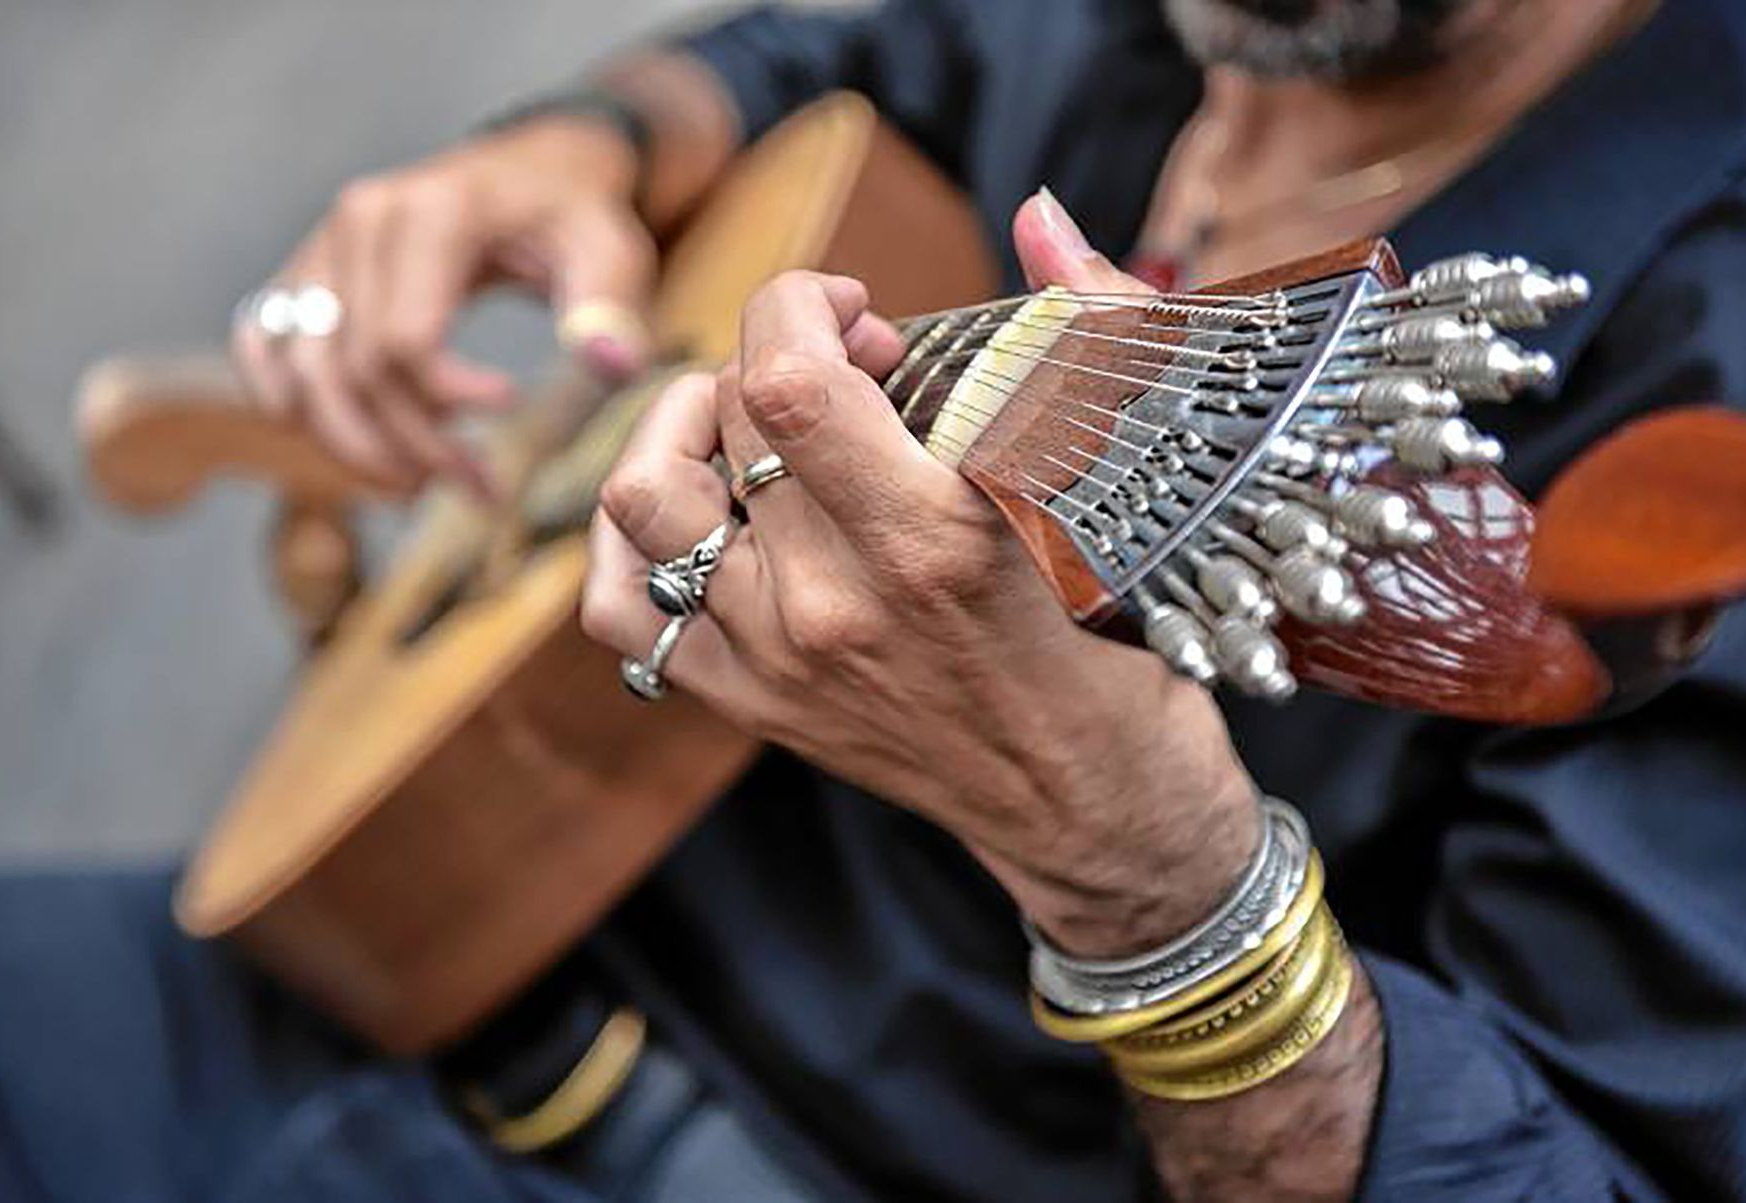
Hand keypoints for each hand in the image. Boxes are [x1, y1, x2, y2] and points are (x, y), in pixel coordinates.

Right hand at [230, 115, 655, 495]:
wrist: (536, 172)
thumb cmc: (574, 218)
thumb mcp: (612, 253)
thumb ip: (609, 309)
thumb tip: (611, 366)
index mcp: (429, 215)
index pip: (402, 343)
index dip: (446, 405)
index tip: (508, 410)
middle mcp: (358, 223)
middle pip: (351, 371)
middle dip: (410, 448)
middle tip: (478, 487)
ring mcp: (322, 246)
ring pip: (303, 375)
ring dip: (355, 447)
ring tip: (425, 480)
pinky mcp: (306, 271)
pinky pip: (264, 347)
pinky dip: (294, 406)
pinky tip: (352, 441)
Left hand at [582, 190, 1259, 955]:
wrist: (1092, 809)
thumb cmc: (1117, 646)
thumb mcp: (1122, 489)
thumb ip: (1081, 331)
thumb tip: (1037, 215)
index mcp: (933, 539)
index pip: (788, 376)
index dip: (798, 302)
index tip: (852, 309)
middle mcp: (834, 604)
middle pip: (727, 413)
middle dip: (770, 350)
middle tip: (838, 364)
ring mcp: (776, 661)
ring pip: (644, 497)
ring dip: (682, 425)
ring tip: (744, 421)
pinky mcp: (748, 706)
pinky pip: (622, 609)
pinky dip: (636, 540)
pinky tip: (698, 512)